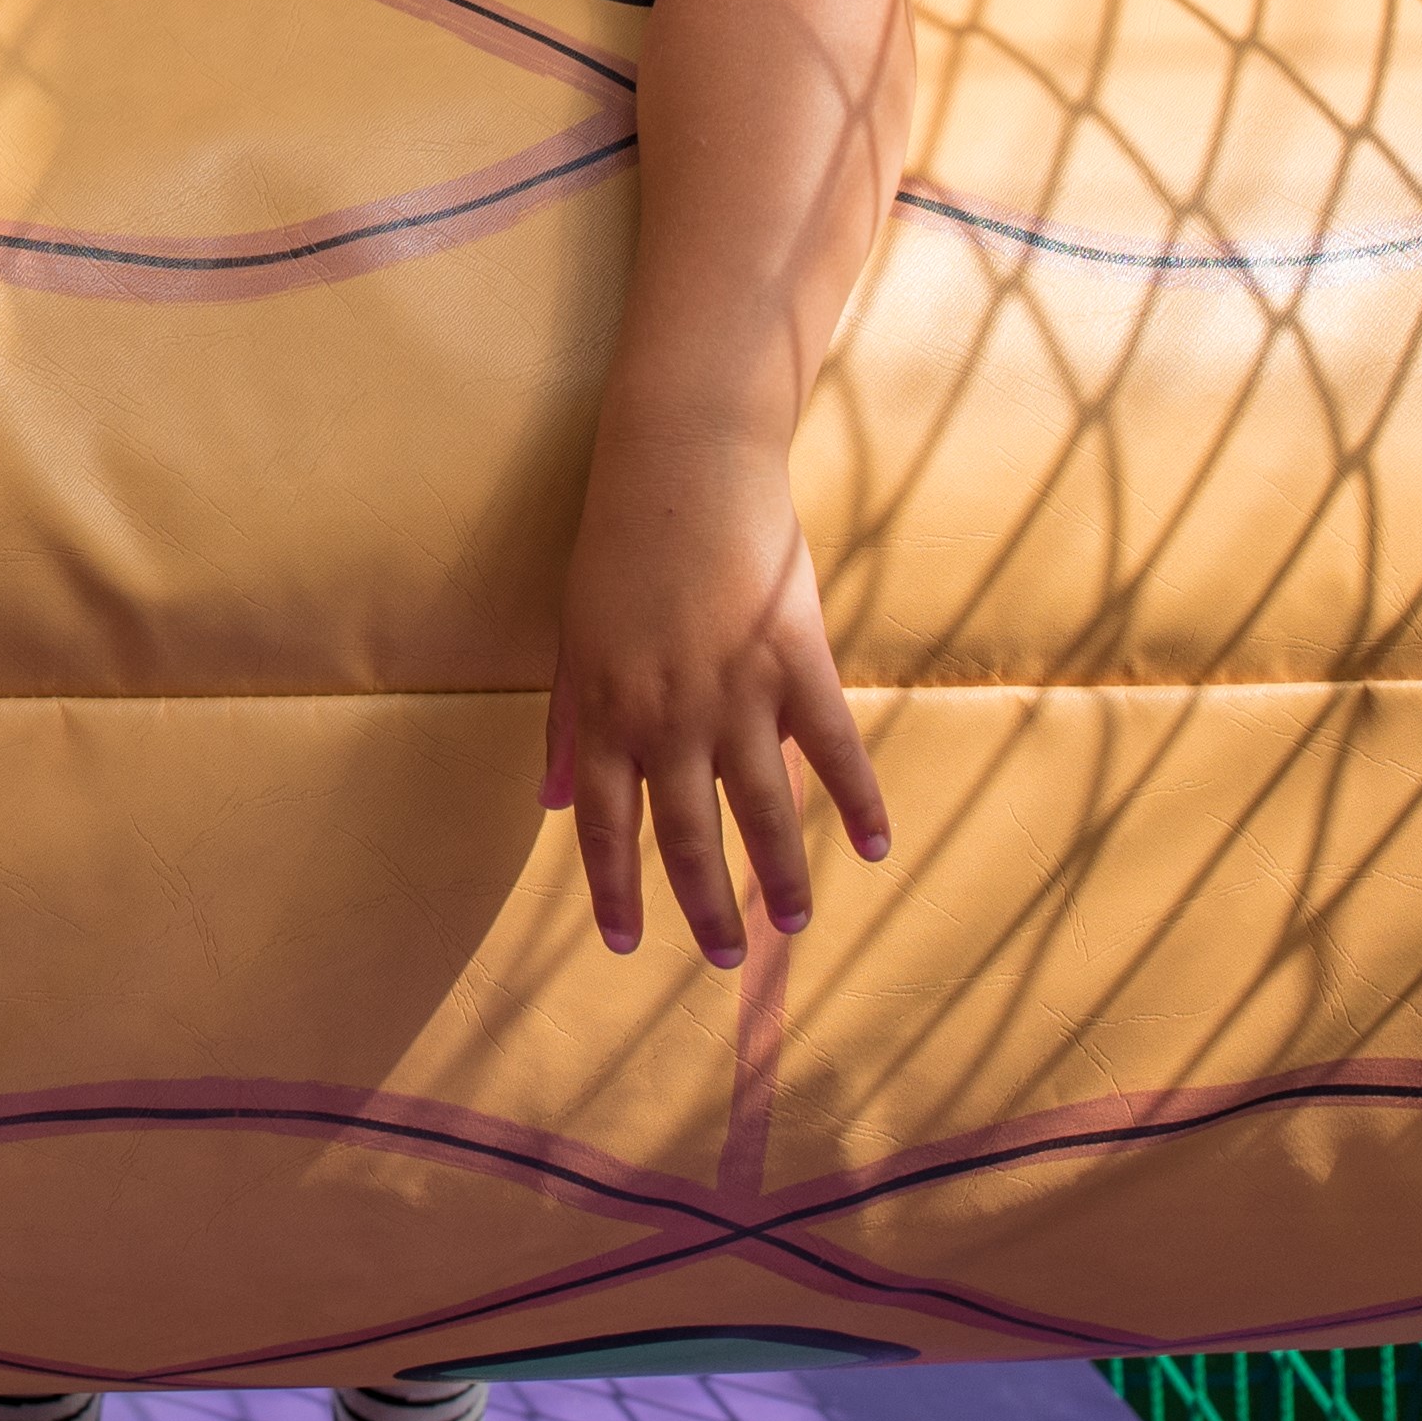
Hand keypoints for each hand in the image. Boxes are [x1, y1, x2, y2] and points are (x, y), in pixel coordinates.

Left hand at [541, 423, 888, 964]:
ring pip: (764, 810)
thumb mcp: (573, 632)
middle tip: (725, 959)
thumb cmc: (618, 543)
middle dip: (704, 905)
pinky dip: (859, 801)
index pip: (603, 822)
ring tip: (793, 922)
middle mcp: (667, 712)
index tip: (627, 944)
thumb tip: (546, 798)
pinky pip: (836, 748)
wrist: (682, 461)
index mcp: (605, 705)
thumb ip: (565, 720)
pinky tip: (875, 846)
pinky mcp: (798, 659)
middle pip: (686, 833)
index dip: (614, 887)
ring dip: (779, 874)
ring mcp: (736, 690)